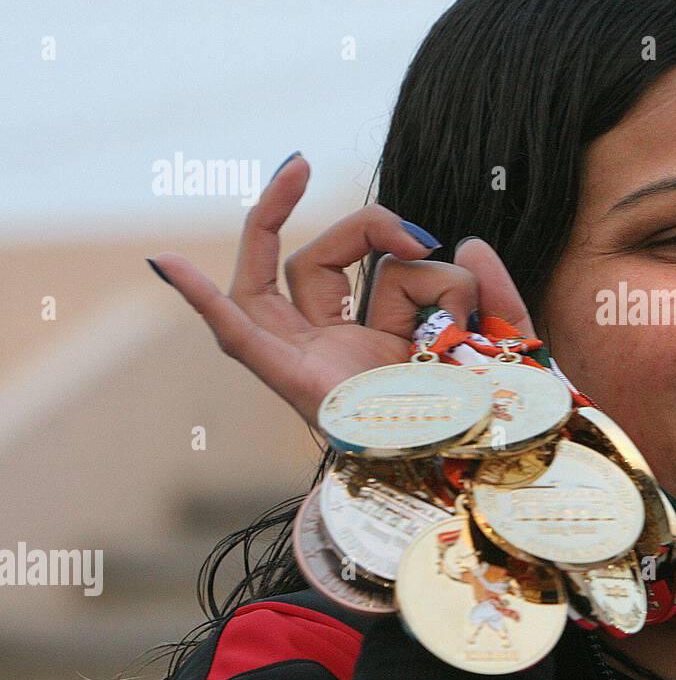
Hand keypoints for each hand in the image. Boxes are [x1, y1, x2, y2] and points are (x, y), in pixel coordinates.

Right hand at [149, 153, 536, 430]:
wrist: (507, 477)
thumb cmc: (508, 420)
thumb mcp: (506, 339)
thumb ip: (487, 288)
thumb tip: (464, 243)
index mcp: (374, 344)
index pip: (344, 269)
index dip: (365, 228)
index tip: (379, 203)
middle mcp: (335, 353)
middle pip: (314, 262)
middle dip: (360, 225)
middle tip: (407, 225)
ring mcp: (313, 370)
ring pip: (303, 276)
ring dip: (369, 249)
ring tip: (429, 266)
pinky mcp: (302, 390)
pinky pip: (241, 339)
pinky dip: (199, 300)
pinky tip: (163, 260)